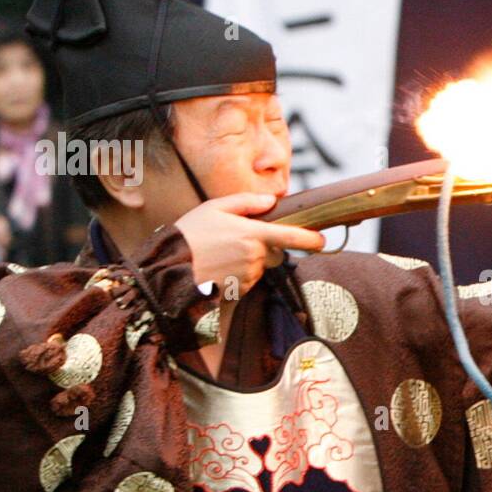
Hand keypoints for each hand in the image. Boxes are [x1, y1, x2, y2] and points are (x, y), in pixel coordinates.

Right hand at [175, 192, 324, 296]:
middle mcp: (254, 256)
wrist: (168, 267)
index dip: (310, 239)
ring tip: (220, 254)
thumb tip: (271, 200)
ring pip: (260, 267)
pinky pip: (248, 281)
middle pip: (274, 253)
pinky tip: (219, 268)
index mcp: (252, 233)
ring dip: (248, 261)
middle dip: (263, 247)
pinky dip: (239, 275)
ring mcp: (247, 275)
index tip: (322, 240)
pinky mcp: (240, 290)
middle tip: (234, 241)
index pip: (290, 237)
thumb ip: (246, 202)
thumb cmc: (189, 234)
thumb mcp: (214, 208)